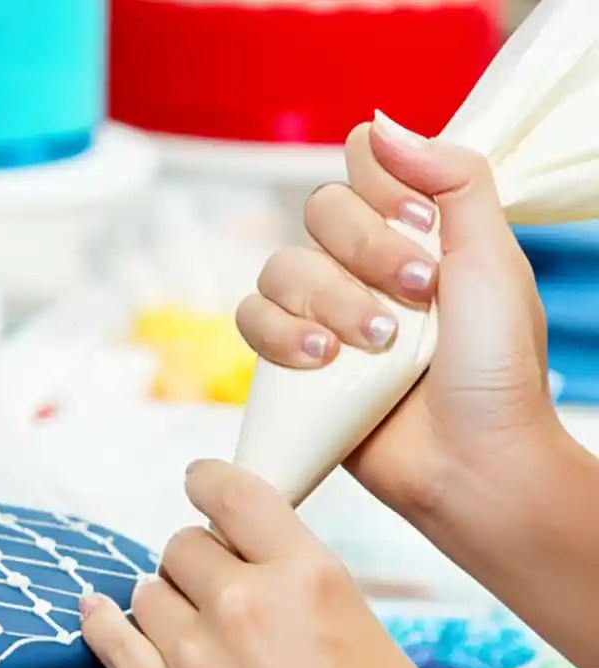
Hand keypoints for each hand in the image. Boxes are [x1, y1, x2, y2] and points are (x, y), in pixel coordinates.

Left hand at [81, 461, 440, 667]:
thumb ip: (298, 578)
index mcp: (307, 576)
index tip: (202, 482)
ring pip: (149, 589)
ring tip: (198, 622)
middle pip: (184, 543)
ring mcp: (197, 656)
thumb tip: (249, 555)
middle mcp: (244, 605)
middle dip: (201, 559)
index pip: (233, 492)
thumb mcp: (360, 625)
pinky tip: (97, 609)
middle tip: (225, 584)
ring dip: (169, 599)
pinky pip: (111, 642)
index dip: (209, 480)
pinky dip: (102, 622)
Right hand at [235, 111, 561, 514]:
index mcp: (413, 230)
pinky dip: (282, 336)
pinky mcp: (290, 357)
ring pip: (279, 266)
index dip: (382, 189)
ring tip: (375, 345)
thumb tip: (380, 124)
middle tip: (414, 298)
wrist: (473, 460)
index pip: (363, 165)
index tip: (422, 227)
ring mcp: (323, 309)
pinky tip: (324, 362)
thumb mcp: (495, 261)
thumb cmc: (497, 370)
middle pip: (319, 209)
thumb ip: (455, 180)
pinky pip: (251, 318)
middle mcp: (362, 262)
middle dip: (364, 254)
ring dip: (328, 302)